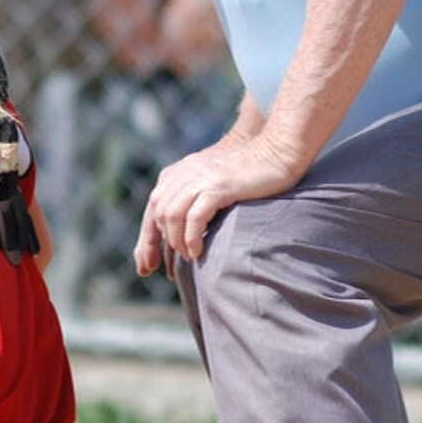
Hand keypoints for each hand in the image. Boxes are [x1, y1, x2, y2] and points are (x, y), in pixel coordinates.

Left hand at [134, 136, 301, 276]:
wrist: (275, 151)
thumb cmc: (247, 173)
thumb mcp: (211, 182)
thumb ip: (192, 198)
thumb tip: (178, 232)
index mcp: (176, 174)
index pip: (152, 210)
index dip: (146, 241)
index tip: (146, 267)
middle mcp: (182, 174)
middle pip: (156, 214)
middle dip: (155, 246)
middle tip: (167, 271)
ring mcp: (198, 178)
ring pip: (171, 216)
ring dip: (177, 242)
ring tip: (189, 256)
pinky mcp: (217, 186)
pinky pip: (194, 217)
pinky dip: (192, 238)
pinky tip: (198, 251)